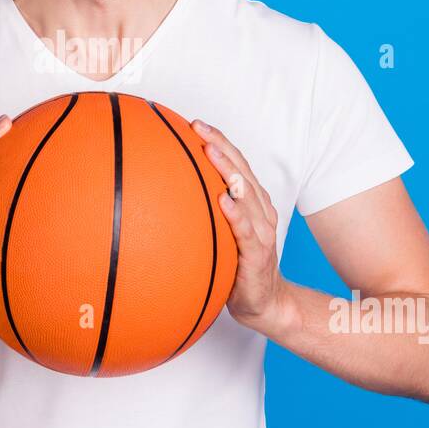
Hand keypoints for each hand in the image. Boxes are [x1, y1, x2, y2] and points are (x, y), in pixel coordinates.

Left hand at [192, 119, 284, 331]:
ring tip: (210, 152)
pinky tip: (224, 201)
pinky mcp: (258, 254)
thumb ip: (206, 214)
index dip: (220, 142)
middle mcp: (261, 212)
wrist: (263, 303)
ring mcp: (262, 231)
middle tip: (198, 128)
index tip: (196, 124)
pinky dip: (236, 214)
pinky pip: (247, 231)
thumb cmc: (238, 267)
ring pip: (246, 194)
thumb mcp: (220, 235)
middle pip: (242, 171)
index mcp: (253, 204)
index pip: (238, 165)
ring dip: (229, 171)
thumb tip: (165, 197)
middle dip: (221, 146)